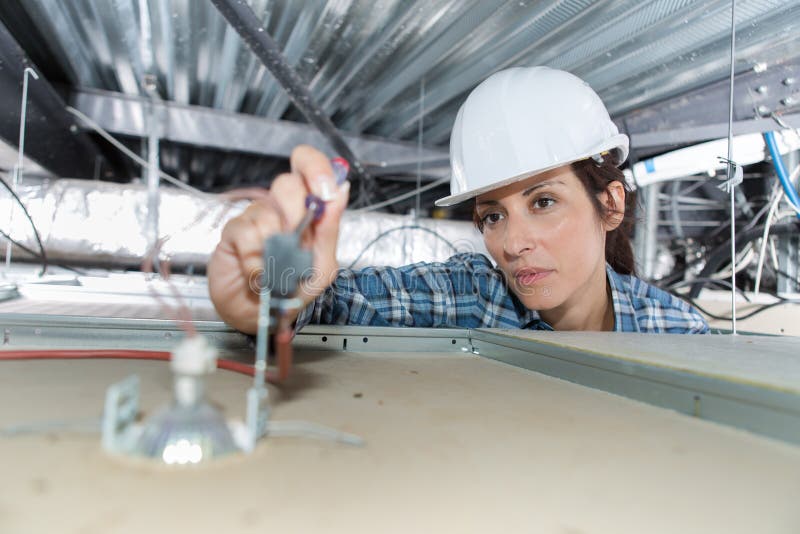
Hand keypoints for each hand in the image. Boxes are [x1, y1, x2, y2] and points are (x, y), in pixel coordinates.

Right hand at [207, 145, 349, 333]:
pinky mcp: (233, 231)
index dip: (317, 170)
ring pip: (267, 211)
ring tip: (275, 271)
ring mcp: (256, 217)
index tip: (324, 192)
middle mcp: (281, 208)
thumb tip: (342, 190)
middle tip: (296, 243)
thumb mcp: (321, 266)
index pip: (311, 167)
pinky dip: (255, 260)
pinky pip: (246, 233)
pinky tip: (257, 274)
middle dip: (298, 214)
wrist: (260, 317)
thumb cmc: (292, 290)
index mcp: (308, 211)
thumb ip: (330, 230)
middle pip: (288, 183)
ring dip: (275, 250)